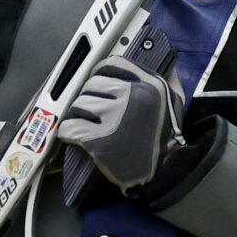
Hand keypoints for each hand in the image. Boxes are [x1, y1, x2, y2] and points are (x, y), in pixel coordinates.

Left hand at [57, 55, 182, 190]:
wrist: (162, 171)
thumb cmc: (163, 136)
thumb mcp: (169, 101)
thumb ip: (151, 81)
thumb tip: (127, 67)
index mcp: (150, 85)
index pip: (113, 64)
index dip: (99, 73)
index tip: (95, 82)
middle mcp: (132, 96)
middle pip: (92, 85)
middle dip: (87, 97)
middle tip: (89, 110)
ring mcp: (115, 117)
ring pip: (79, 105)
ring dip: (76, 114)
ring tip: (82, 123)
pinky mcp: (99, 140)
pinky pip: (70, 127)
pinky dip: (68, 132)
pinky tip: (73, 136)